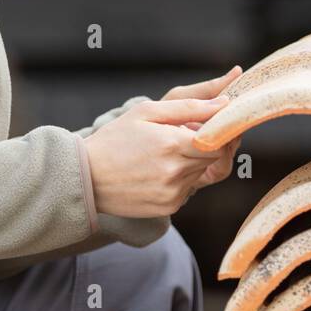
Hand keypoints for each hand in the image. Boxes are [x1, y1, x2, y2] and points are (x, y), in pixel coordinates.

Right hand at [83, 65, 243, 216]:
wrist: (86, 177)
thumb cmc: (115, 138)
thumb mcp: (146, 112)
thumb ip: (189, 106)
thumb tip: (224, 103)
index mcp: (173, 144)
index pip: (218, 141)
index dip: (217, 133)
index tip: (208, 127)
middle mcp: (176, 172)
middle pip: (212, 158)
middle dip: (203, 146)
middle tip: (181, 138)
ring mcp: (173, 193)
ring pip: (200, 173)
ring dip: (191, 162)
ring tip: (163, 154)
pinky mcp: (169, 207)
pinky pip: (188, 190)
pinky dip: (180, 179)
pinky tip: (156, 171)